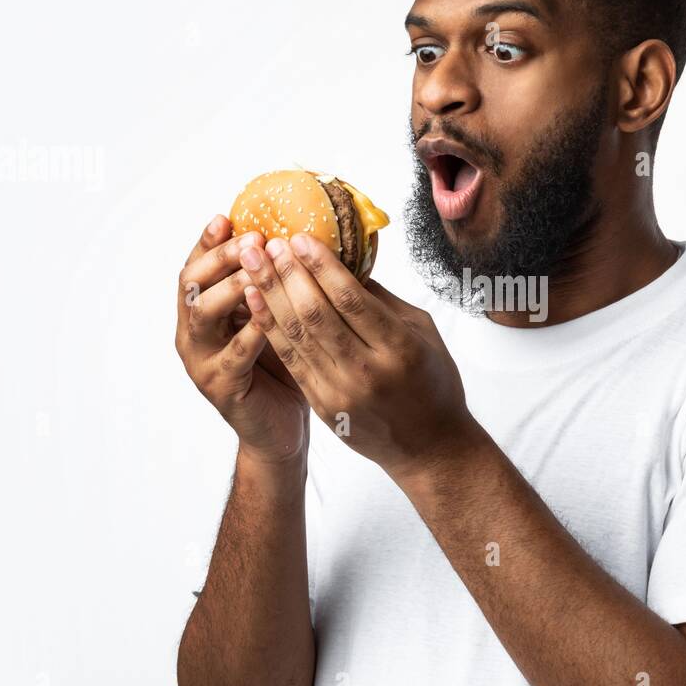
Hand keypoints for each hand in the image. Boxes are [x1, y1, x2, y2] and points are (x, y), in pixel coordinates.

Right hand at [175, 215, 310, 463]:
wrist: (279, 426)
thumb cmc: (283, 365)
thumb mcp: (277, 316)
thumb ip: (276, 282)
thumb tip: (302, 234)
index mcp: (204, 308)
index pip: (197, 264)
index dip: (208, 240)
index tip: (227, 216)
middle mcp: (194, 331)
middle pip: (191, 282)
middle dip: (220, 257)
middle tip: (249, 239)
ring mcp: (201, 360)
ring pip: (204, 314)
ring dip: (231, 288)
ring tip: (256, 271)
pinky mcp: (219, 386)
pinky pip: (232, 355)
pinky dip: (250, 333)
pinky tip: (269, 317)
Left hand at [238, 231, 477, 481]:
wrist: (428, 448)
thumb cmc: (432, 382)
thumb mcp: (423, 333)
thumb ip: (383, 300)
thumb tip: (345, 262)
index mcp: (400, 348)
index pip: (351, 299)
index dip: (321, 266)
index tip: (299, 237)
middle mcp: (368, 371)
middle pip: (317, 314)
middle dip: (288, 273)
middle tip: (268, 243)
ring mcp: (341, 392)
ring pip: (297, 335)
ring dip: (271, 294)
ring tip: (253, 263)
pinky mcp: (323, 405)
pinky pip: (291, 359)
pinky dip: (270, 327)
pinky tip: (255, 301)